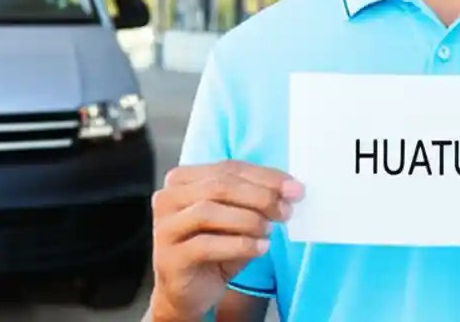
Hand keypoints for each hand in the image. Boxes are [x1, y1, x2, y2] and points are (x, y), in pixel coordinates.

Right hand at [149, 161, 302, 320]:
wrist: (190, 292)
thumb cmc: (214, 250)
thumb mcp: (236, 218)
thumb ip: (256, 200)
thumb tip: (291, 190)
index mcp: (183, 180)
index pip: (228, 168)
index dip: (265, 177)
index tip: (294, 188)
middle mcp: (168, 199)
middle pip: (219, 186)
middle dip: (259, 196)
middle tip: (285, 210)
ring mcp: (164, 228)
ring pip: (209, 211)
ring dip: (248, 219)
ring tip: (269, 230)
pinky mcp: (169, 257)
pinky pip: (205, 245)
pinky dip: (239, 244)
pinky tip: (260, 248)